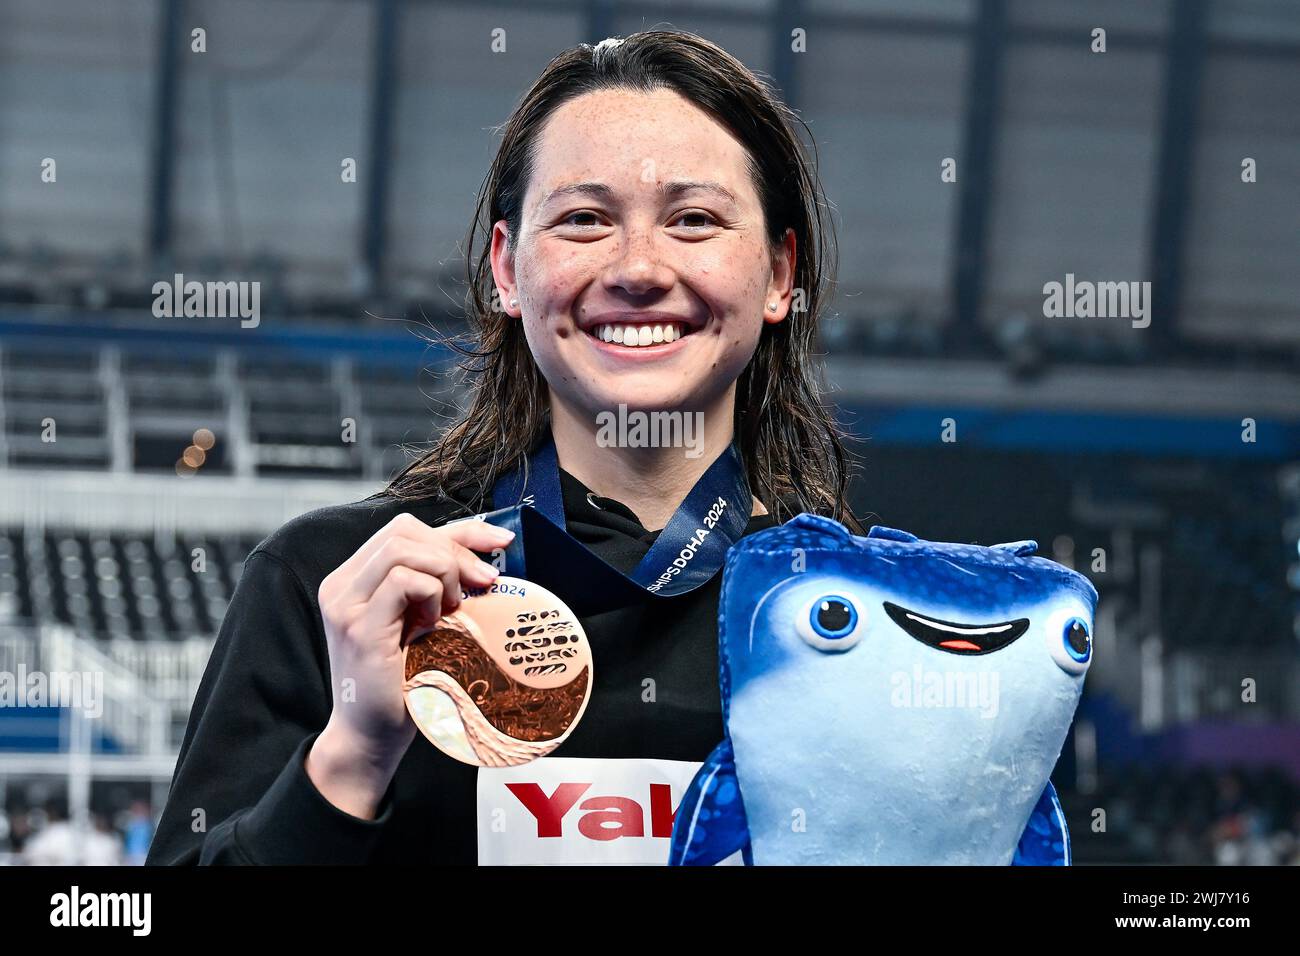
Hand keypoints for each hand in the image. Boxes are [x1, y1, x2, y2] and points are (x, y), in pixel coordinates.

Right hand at [307, 513, 514, 816]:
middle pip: (403, 529)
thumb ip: (441, 584)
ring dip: (443, 572)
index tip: (501, 543)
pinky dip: (431, 595)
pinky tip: (433, 625)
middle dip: (454, 550)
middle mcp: (342, 585)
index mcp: (355, 578)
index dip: (460, 529)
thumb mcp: (426, 620)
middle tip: (481, 585)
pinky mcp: (358, 626)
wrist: (372, 737)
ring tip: (452, 610)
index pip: (407, 528)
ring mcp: (345, 604)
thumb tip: (490, 551)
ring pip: (402, 547)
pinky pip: (403, 581)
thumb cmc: (405, 682)